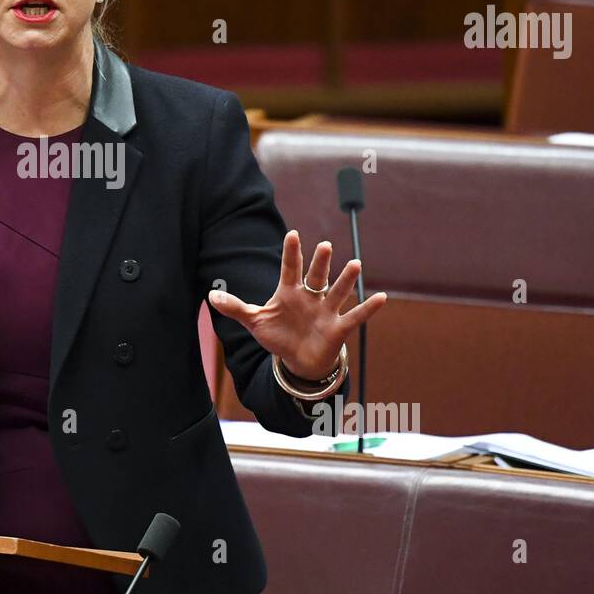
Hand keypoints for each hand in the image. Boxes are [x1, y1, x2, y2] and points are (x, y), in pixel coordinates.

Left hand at [207, 230, 387, 380]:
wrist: (298, 359)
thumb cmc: (278, 335)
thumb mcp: (255, 321)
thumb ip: (236, 307)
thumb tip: (211, 295)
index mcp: (289, 292)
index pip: (290, 268)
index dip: (291, 252)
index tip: (292, 234)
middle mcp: (310, 297)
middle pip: (316, 276)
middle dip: (320, 263)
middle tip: (325, 245)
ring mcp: (326, 311)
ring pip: (337, 292)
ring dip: (346, 280)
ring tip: (355, 265)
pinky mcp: (338, 328)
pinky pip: (355, 316)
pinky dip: (368, 308)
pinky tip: (382, 297)